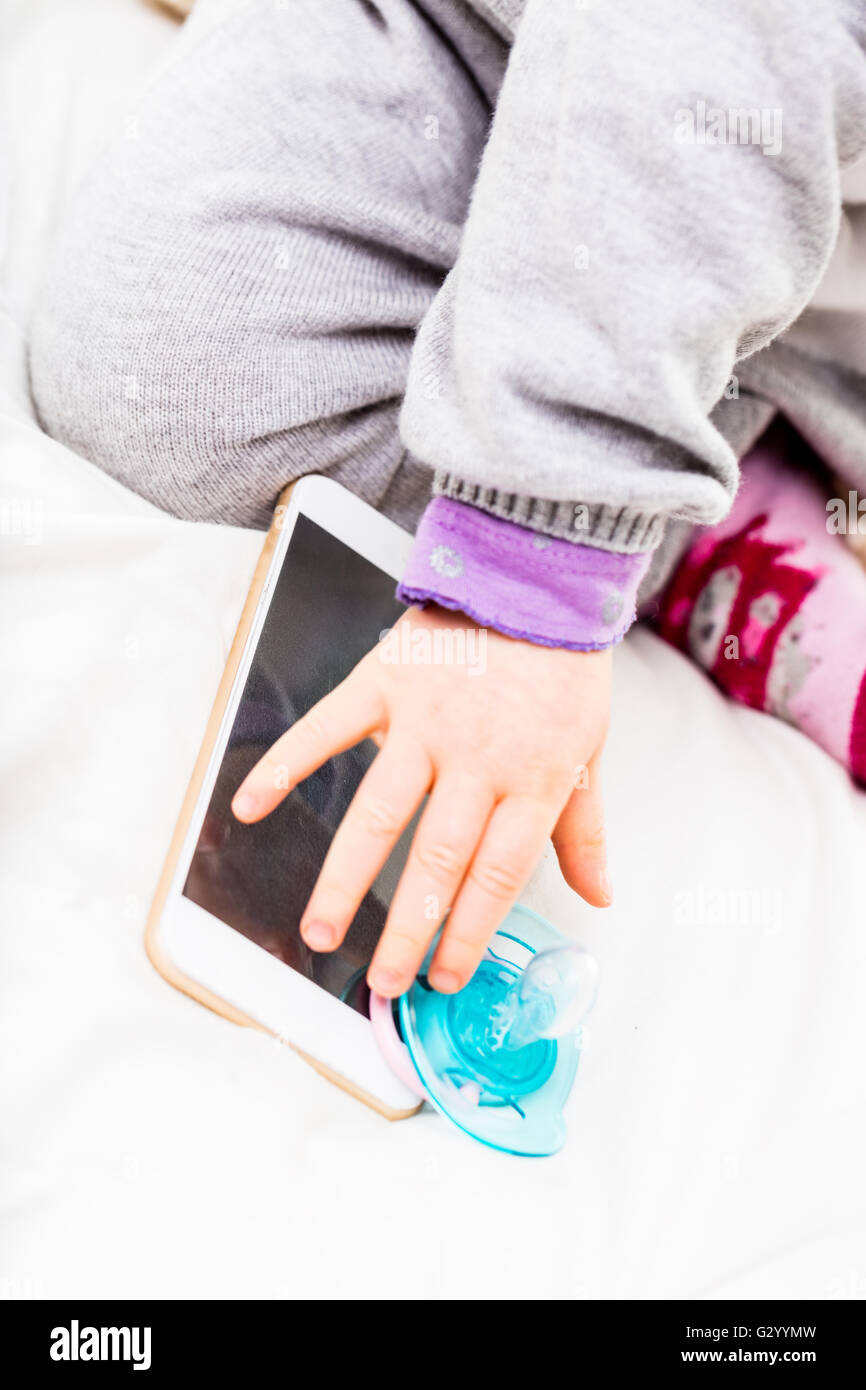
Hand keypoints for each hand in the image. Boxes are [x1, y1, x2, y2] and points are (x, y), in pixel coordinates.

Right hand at [232, 605, 611, 997]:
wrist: (535, 577)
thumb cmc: (562, 669)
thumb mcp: (590, 750)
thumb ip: (584, 829)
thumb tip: (600, 898)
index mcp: (531, 781)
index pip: (495, 876)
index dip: (469, 934)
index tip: (445, 977)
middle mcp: (477, 761)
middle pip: (437, 861)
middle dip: (408, 930)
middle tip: (384, 982)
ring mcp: (425, 722)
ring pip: (379, 814)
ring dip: (345, 878)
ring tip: (321, 932)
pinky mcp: (384, 683)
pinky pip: (327, 729)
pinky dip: (285, 765)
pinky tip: (251, 806)